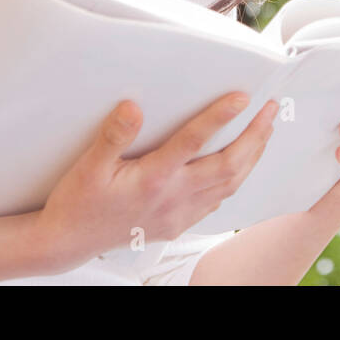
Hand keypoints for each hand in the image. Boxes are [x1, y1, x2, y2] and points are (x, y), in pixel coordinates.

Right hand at [31, 92, 277, 273]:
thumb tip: (133, 108)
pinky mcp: (178, 224)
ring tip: (265, 132)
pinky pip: (217, 203)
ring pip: (229, 186)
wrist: (68, 243)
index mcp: (153, 179)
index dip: (219, 117)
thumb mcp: (88, 167)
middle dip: (254, 137)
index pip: (193, 142)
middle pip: (227, 166)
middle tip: (271, 110)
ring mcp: (179, 214)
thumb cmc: (78, 203)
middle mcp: (173, 198)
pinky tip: (239, 168)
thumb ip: (113, 137)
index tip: (242, 97)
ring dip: (251, 158)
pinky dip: (235, 181)